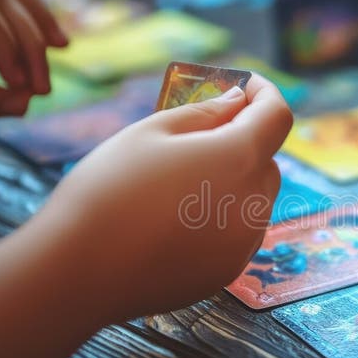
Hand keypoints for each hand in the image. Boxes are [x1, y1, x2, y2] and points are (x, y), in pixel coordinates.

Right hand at [42, 75, 292, 322]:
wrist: (80, 271)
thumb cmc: (109, 189)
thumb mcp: (151, 133)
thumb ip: (204, 113)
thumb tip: (236, 103)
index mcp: (239, 158)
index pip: (276, 116)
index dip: (264, 94)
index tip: (243, 86)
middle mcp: (254, 204)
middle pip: (266, 160)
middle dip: (242, 141)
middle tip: (197, 136)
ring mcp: (243, 243)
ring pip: (254, 200)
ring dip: (232, 182)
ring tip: (176, 184)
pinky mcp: (227, 272)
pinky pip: (237, 234)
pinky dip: (220, 219)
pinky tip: (173, 222)